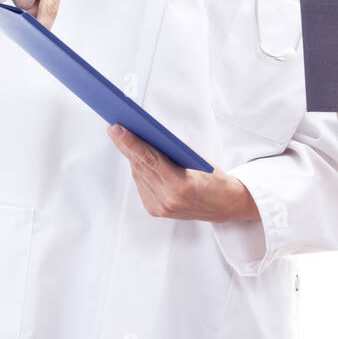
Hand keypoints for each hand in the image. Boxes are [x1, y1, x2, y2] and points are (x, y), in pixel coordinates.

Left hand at [107, 124, 260, 222]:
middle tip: (114, 128)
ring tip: (122, 138)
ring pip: (138, 175)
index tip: (117, 128)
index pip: (150, 159)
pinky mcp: (155, 210)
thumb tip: (146, 136)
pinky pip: (141, 185)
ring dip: (131, 157)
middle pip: (140, 166)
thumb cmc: (213, 178)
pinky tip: (135, 158)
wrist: (223, 204)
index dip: (131, 143)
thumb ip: (172, 150)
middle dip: (125, 146)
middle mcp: (168, 199)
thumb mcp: (196, 159)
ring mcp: (160, 207)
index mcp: (182, 185)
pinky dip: (139, 170)